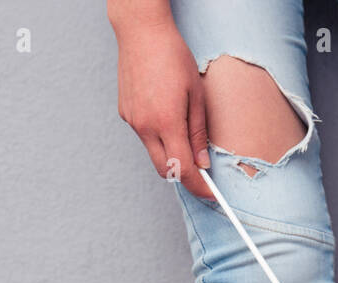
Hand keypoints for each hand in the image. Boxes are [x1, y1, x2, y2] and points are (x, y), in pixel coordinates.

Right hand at [109, 2, 212, 198]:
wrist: (141, 32)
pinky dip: (158, 137)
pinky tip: (165, 114)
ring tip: (184, 133)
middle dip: (184, 176)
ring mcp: (133, 122)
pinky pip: (144, 136)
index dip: (199, 187)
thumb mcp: (196, 93)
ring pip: (154, 154)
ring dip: (171, 154)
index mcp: (166, 122)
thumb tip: (203, 161)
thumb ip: (198, 132)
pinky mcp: (126, 115)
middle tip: (202, 172)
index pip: (183, 169)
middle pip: (165, 170)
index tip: (211, 194)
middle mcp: (145, 126)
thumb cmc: (172, 55)